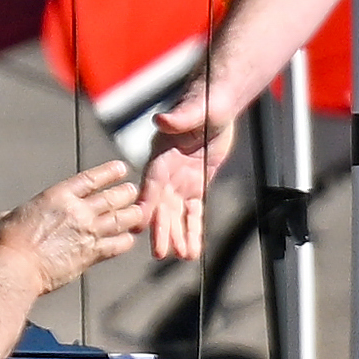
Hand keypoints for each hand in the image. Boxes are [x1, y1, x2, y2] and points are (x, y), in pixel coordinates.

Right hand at [0, 160, 149, 295]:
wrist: (16, 269)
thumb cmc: (7, 243)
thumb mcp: (10, 217)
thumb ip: (23, 214)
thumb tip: (14, 217)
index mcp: (57, 197)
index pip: (90, 179)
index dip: (108, 172)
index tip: (120, 168)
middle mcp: (77, 211)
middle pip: (111, 197)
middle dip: (125, 193)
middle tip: (133, 190)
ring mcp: (87, 232)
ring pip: (121, 219)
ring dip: (133, 215)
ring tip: (139, 212)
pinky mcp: (91, 254)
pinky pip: (117, 245)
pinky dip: (125, 242)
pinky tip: (129, 240)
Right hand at [135, 99, 222, 263]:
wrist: (219, 102)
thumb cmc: (206, 101)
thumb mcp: (195, 109)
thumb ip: (179, 118)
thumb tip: (162, 120)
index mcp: (162, 154)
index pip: (152, 183)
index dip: (146, 204)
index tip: (139, 224)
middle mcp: (167, 171)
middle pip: (162, 205)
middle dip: (161, 229)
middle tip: (160, 253)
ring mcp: (181, 181)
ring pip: (176, 214)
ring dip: (178, 235)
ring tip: (181, 257)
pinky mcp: (196, 185)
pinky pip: (194, 212)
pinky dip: (193, 231)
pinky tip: (192, 250)